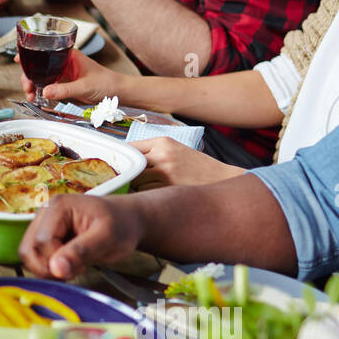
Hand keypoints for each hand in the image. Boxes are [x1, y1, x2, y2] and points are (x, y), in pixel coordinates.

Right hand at [18, 47, 130, 104]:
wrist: (117, 93)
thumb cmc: (106, 82)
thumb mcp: (84, 86)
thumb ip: (65, 89)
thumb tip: (45, 92)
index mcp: (69, 55)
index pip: (45, 51)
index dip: (30, 54)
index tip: (19, 59)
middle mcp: (63, 63)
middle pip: (39, 66)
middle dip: (29, 76)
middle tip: (27, 87)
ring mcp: (63, 74)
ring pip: (41, 78)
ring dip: (33, 85)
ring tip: (31, 95)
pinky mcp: (64, 85)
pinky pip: (48, 87)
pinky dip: (40, 92)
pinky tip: (37, 98)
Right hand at [19, 194, 142, 279]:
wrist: (126, 220)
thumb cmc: (120, 225)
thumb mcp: (107, 239)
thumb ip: (81, 252)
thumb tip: (56, 269)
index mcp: (58, 207)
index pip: (41, 242)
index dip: (56, 261)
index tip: (80, 267)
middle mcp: (44, 212)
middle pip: (28, 249)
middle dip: (48, 267)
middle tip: (75, 270)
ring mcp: (42, 223)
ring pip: (28, 254)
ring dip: (47, 268)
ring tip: (73, 266)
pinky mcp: (44, 234)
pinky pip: (35, 256)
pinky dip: (49, 266)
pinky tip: (69, 263)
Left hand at [130, 138, 245, 189]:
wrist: (222, 179)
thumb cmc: (197, 166)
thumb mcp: (176, 150)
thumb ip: (153, 152)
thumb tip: (126, 162)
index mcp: (162, 142)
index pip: (129, 148)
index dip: (122, 159)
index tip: (116, 166)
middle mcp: (162, 155)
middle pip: (130, 166)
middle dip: (128, 175)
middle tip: (129, 182)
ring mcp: (165, 172)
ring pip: (136, 182)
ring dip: (137, 188)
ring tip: (148, 190)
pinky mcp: (168, 188)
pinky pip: (146, 194)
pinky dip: (147, 196)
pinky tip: (155, 197)